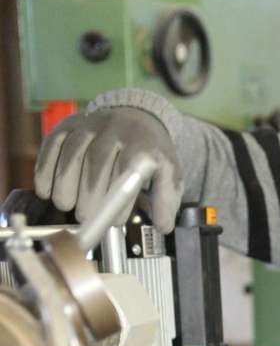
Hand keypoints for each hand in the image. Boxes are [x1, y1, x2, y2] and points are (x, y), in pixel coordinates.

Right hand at [34, 106, 182, 230]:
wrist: (138, 119)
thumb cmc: (149, 155)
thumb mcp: (168, 174)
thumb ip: (167, 200)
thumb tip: (162, 226)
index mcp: (142, 142)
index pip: (129, 166)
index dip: (119, 195)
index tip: (115, 221)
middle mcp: (115, 127)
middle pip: (97, 158)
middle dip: (89, 192)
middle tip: (86, 218)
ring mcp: (90, 123)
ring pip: (72, 150)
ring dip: (64, 181)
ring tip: (65, 205)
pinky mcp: (69, 123)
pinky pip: (53, 143)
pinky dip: (46, 168)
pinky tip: (46, 191)